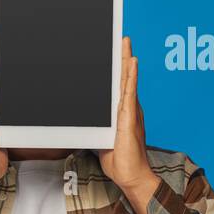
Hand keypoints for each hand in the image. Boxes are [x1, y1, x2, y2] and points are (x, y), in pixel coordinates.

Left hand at [97, 35, 155, 192]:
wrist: (131, 176)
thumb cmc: (118, 160)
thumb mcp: (101, 139)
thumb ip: (94, 127)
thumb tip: (81, 123)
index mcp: (121, 112)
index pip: (118, 86)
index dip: (117, 69)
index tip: (113, 52)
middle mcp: (128, 108)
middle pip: (124, 78)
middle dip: (122, 58)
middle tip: (121, 37)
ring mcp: (130, 112)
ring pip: (128, 81)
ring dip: (126, 61)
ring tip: (125, 42)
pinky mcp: (129, 118)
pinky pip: (130, 93)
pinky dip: (130, 77)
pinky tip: (132, 62)